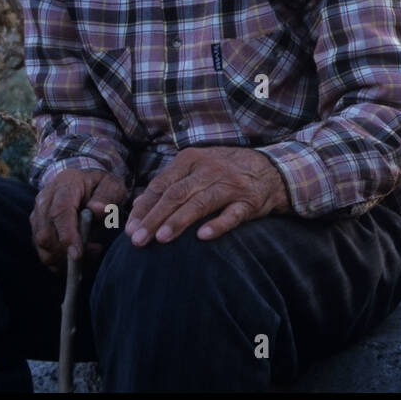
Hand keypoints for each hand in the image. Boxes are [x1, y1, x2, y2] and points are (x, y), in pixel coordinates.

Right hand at [30, 168, 126, 269]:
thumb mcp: (112, 185)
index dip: (67, 235)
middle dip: (65, 252)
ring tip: (87, 256)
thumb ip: (107, 196)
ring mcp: (38, 212)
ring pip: (41, 243)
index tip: (77, 254)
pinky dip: (57, 260)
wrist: (84, 181)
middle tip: (93, 252)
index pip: (60, 212)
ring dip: (61, 258)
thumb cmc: (100, 185)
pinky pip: (41, 248)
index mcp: (65, 184)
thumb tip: (97, 210)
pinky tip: (75, 259)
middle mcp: (45, 198)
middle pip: (46, 232)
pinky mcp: (37, 225)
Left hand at [124, 146, 289, 245]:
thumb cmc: (225, 171)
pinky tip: (203, 237)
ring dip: (179, 221)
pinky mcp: (248, 201)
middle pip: (176, 194)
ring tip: (161, 239)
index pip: (162, 184)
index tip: (130, 228)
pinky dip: (218, 225)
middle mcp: (209, 169)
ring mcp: (230, 185)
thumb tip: (140, 205)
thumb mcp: (196, 169)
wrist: (270, 169)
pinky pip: (232, 214)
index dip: (144, 207)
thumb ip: (170, 184)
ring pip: (200, 203)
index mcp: (192, 159)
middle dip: (154, 218)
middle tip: (137, 240)